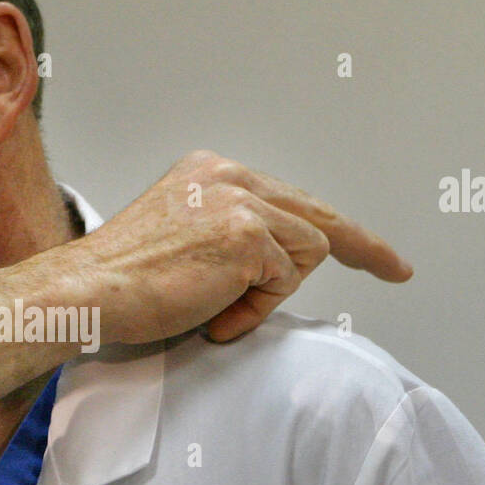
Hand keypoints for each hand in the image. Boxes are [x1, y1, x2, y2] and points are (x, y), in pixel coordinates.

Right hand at [51, 150, 412, 345]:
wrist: (87, 292)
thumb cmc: (120, 280)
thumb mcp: (181, 238)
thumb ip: (229, 238)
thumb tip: (275, 268)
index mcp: (210, 172)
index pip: (290, 198)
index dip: (333, 228)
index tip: (373, 250)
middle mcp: (228, 175)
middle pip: (317, 216)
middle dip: (363, 247)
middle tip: (397, 269)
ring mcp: (239, 201)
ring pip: (306, 252)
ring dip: (269, 292)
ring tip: (214, 306)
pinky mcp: (246, 235)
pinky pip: (283, 282)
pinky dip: (253, 308)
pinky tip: (211, 312)